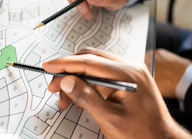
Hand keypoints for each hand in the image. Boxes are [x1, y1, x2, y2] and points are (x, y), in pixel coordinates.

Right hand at [45, 47, 191, 138]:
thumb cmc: (142, 134)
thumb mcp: (110, 119)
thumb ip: (87, 98)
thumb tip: (67, 81)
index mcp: (129, 74)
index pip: (89, 62)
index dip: (65, 64)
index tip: (48, 66)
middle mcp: (131, 68)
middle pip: (91, 60)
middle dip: (69, 73)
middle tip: (53, 88)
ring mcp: (131, 73)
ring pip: (94, 68)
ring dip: (76, 81)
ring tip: (64, 100)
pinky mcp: (128, 80)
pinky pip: (102, 76)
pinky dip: (87, 85)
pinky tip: (79, 99)